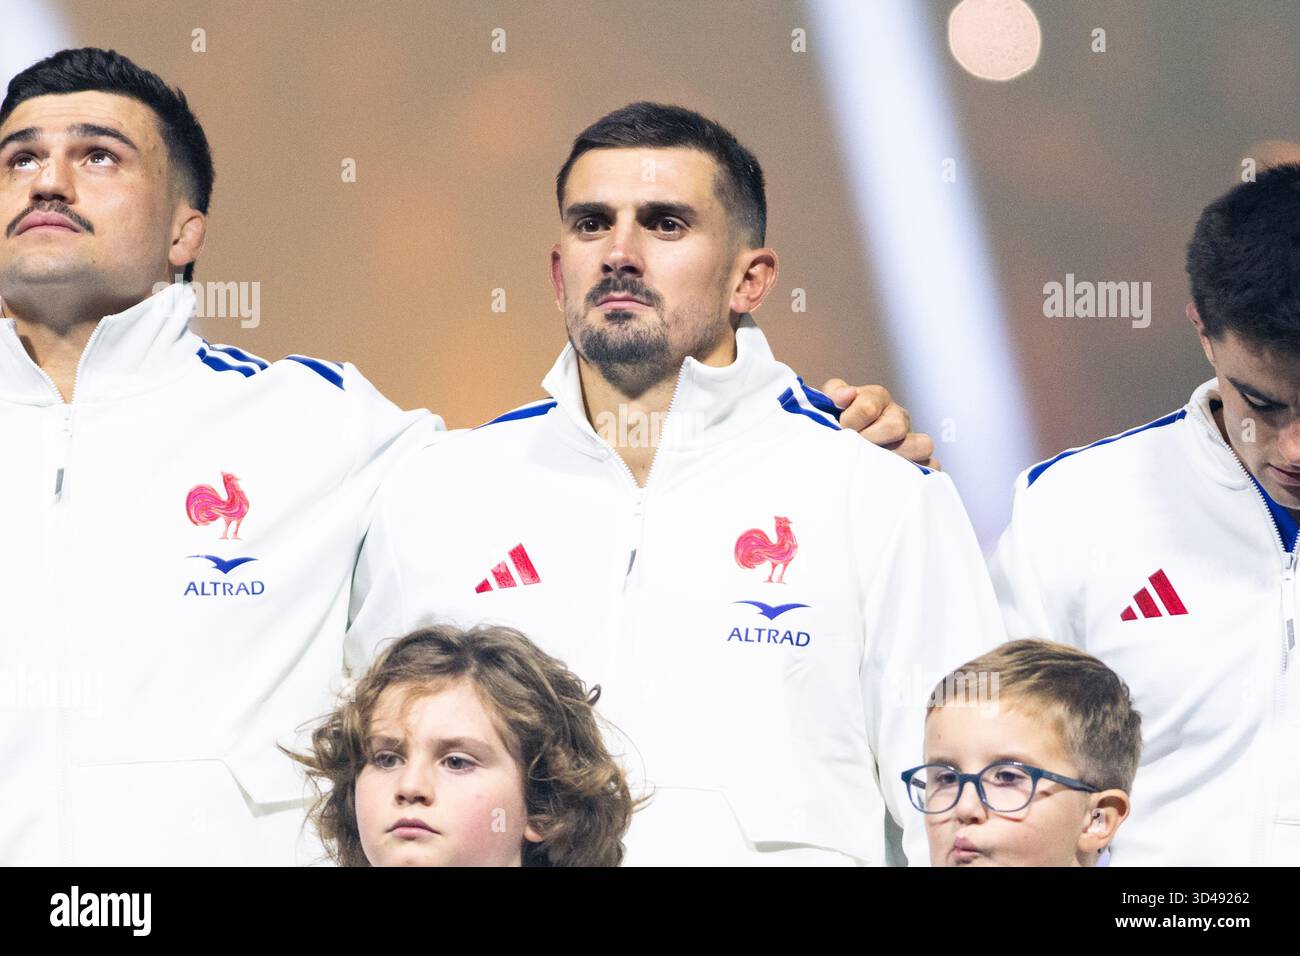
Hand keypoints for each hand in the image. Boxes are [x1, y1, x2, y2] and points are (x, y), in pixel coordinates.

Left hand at [819, 379, 940, 470]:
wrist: (841, 441)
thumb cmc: (835, 422)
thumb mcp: (828, 403)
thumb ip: (834, 394)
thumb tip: (847, 395)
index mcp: (876, 398)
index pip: (868, 407)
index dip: (850, 421)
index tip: (838, 429)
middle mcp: (897, 416)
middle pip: (897, 426)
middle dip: (871, 440)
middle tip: (854, 449)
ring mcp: (911, 439)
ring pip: (922, 445)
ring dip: (895, 457)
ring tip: (873, 463)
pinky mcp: (920, 461)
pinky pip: (932, 467)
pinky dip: (918, 474)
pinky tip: (892, 478)